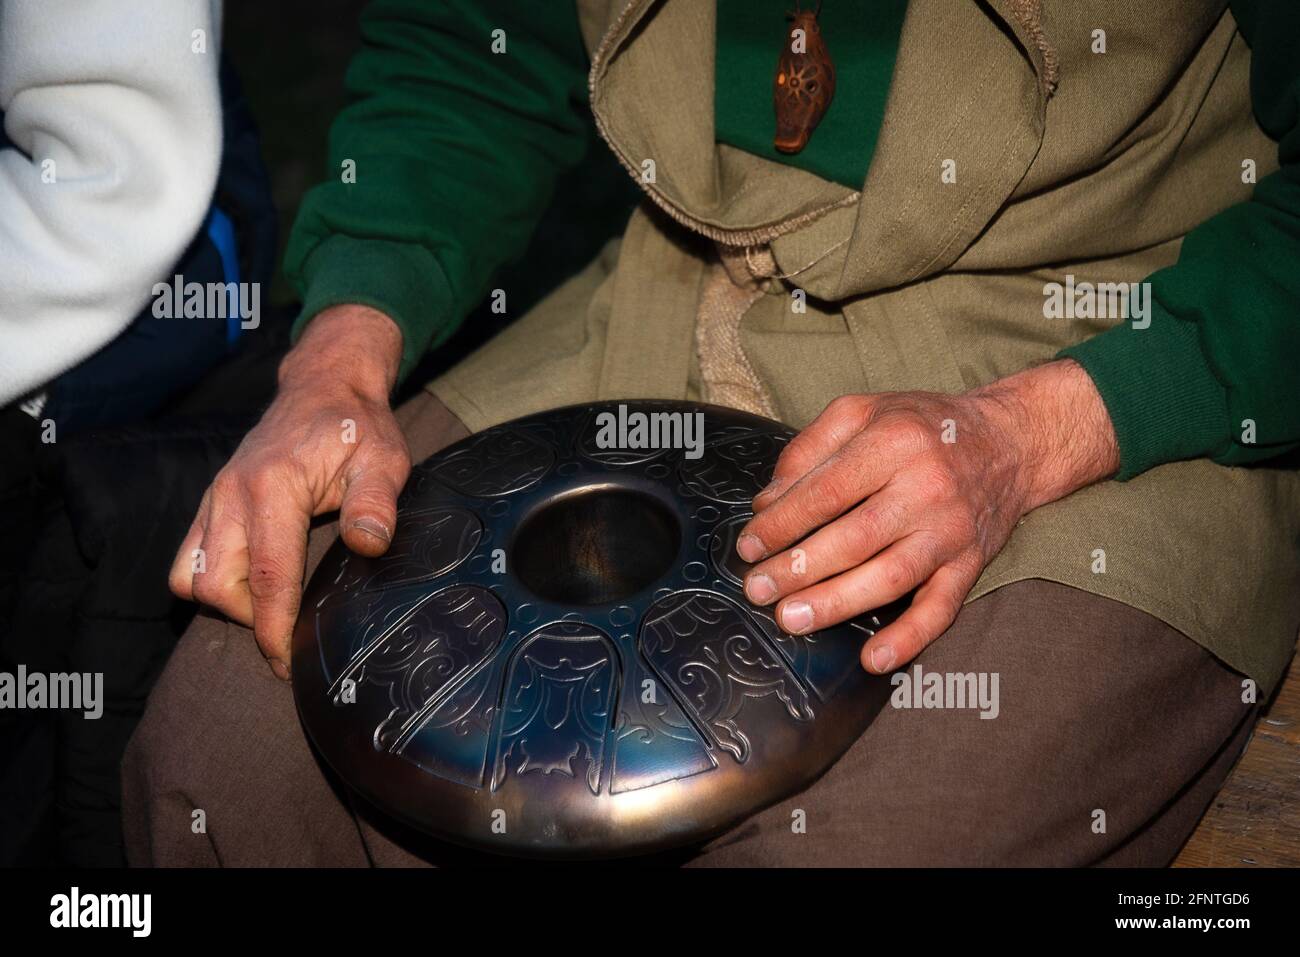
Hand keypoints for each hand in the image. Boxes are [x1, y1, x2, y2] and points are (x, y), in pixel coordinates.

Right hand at [168, 304, 406, 678]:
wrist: (324, 385)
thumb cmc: (357, 426)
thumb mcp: (384, 460)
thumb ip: (376, 503)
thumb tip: (369, 545)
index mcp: (273, 487)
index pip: (268, 577)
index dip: (276, 629)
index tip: (290, 664)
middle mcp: (231, 494)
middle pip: (218, 586)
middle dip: (252, 621)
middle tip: (293, 633)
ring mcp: (214, 498)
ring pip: (192, 578)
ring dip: (228, 603)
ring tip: (274, 608)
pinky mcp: (210, 503)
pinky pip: (187, 559)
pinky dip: (211, 582)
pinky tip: (253, 586)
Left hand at [737, 359, 1118, 672]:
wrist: (1010, 441)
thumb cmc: (924, 426)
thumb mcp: (862, 411)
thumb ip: (808, 450)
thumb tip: (766, 504)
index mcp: (893, 444)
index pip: (826, 491)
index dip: (782, 523)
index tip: (749, 546)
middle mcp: (926, 488)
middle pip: (853, 537)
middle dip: (798, 568)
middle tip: (758, 589)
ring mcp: (951, 530)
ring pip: (890, 576)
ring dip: (837, 603)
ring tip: (792, 619)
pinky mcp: (971, 564)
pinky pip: (941, 607)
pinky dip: (909, 638)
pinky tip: (872, 658)